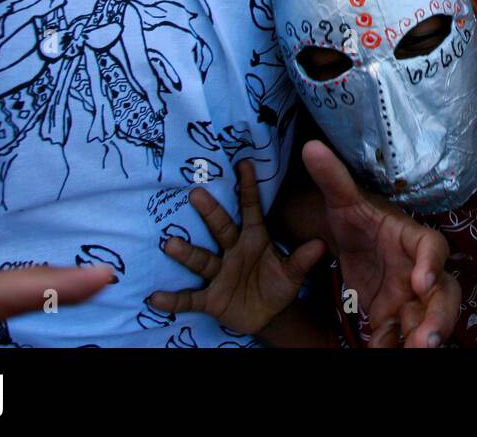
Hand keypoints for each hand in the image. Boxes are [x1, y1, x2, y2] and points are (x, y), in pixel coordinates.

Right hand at [149, 160, 326, 336]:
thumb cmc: (277, 283)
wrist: (267, 314)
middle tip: (196, 193)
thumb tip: (322, 245)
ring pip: (202, 260)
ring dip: (186, 252)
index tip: (244, 163)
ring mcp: (220, 273)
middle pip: (221, 228)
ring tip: (170, 243)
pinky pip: (190, 298)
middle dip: (210, 212)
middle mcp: (233, 250)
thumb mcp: (293, 273)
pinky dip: (173, 299)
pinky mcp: (211, 299)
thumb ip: (304, 259)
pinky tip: (155, 297)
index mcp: (254, 239)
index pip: (251, 209)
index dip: (248, 188)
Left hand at [304, 140, 459, 346]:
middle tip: (426, 339)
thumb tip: (310, 147)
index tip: (420, 280)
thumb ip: (332, 178)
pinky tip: (376, 349)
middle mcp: (420, 269)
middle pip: (444, 293)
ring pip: (429, 320)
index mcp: (412, 237)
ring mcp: (411, 296)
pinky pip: (401, 336)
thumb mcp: (341, 200)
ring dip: (424, 338)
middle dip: (440, 316)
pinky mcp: (396, 316)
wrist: (351, 243)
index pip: (432, 246)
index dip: (432, 263)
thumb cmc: (356, 219)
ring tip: (412, 351)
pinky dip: (393, 345)